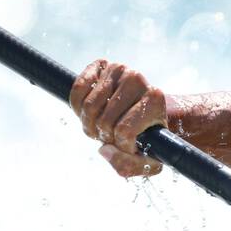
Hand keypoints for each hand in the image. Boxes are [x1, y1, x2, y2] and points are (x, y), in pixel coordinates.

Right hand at [69, 59, 167, 177]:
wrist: (144, 111)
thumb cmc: (147, 137)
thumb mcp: (148, 160)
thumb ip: (128, 166)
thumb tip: (104, 150)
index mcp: (154, 99)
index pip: (123, 131)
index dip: (120, 146)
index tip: (128, 146)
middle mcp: (137, 79)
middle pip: (104, 120)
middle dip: (103, 136)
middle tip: (110, 136)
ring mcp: (118, 69)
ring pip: (89, 107)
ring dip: (89, 124)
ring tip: (100, 127)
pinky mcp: (101, 65)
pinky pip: (77, 89)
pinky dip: (77, 107)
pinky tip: (89, 113)